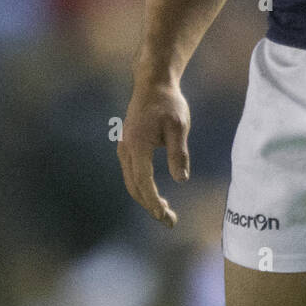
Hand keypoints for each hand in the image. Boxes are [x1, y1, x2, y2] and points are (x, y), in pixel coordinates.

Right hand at [118, 76, 190, 226]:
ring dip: (146, 198)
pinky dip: (142, 187)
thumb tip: (181, 180)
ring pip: (131, 182)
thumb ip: (178, 153)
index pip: (143, 182)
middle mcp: (126, 149)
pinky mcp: (127, 146)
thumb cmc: (169, 104)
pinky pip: (131, 173)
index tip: (165, 217)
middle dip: (150, 206)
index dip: (153, 202)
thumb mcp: (179, 127)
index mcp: (138, 146)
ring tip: (165, 211)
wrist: (153, 84)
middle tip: (169, 221)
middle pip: (134, 187)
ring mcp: (124, 148)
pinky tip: (155, 194)